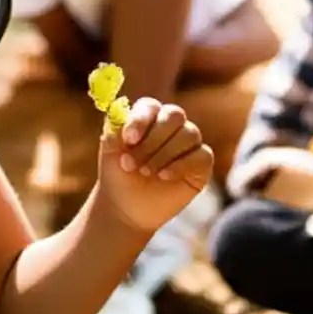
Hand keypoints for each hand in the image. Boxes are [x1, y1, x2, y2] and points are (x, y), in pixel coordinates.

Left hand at [97, 98, 213, 233]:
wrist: (126, 207)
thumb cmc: (118, 173)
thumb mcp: (110, 151)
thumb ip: (115, 129)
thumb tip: (119, 110)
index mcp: (148, 115)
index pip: (151, 106)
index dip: (141, 119)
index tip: (128, 139)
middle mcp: (172, 124)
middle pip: (174, 116)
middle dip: (152, 140)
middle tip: (130, 163)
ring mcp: (188, 143)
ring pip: (188, 134)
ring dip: (163, 155)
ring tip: (144, 172)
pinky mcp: (201, 163)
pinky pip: (202, 155)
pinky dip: (181, 165)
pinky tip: (164, 177)